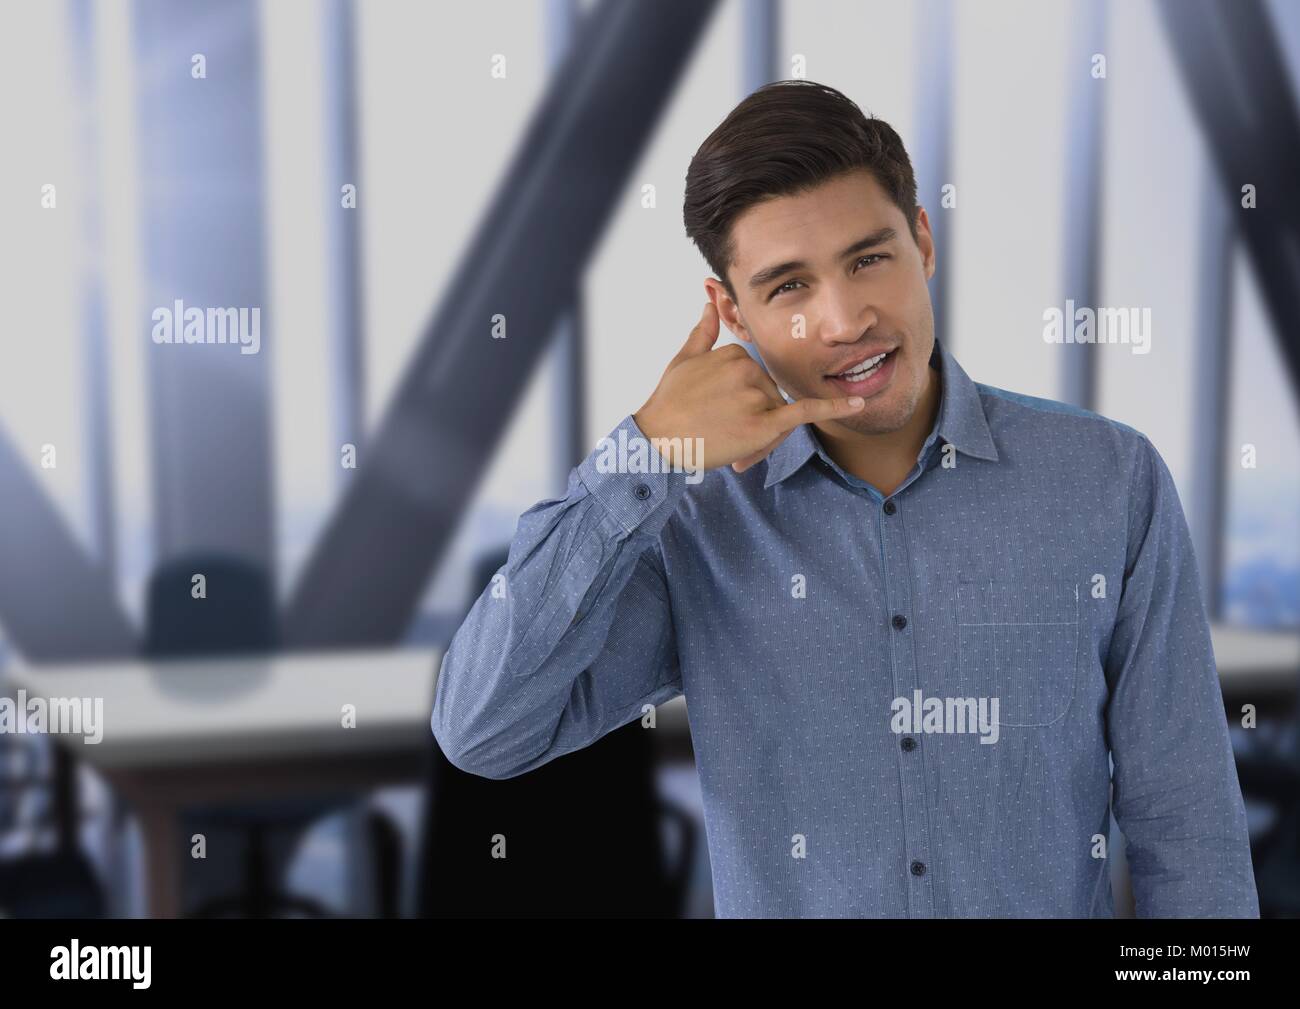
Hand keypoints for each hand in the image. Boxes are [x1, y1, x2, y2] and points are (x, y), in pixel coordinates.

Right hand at [633, 302, 866, 473]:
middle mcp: (748, 369)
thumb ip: (703, 331)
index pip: (758, 378)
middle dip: (757, 415)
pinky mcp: (763, 422)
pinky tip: (858, 402)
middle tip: (723, 429)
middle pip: (771, 396)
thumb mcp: (684, 360)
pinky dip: (833, 407)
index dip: (746, 399)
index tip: (721, 412)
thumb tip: (710, 301)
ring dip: (762, 433)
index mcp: (735, 353)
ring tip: (728, 439)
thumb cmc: (668, 404)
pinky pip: (804, 412)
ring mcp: (756, 395)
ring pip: (778, 414)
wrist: (657, 441)